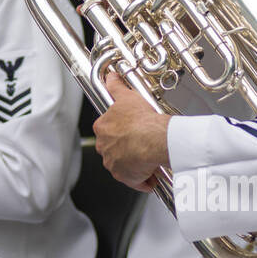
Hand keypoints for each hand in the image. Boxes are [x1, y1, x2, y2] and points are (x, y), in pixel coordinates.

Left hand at [93, 72, 168, 189]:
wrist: (154, 139)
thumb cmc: (142, 120)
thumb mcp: (127, 97)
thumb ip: (117, 87)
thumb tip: (111, 77)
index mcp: (102, 128)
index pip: (108, 130)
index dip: (122, 131)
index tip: (132, 130)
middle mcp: (104, 147)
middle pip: (115, 148)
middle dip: (127, 148)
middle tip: (143, 144)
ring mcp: (113, 163)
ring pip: (124, 164)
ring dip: (135, 163)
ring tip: (149, 158)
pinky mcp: (124, 176)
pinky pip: (134, 180)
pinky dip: (142, 179)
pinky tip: (152, 173)